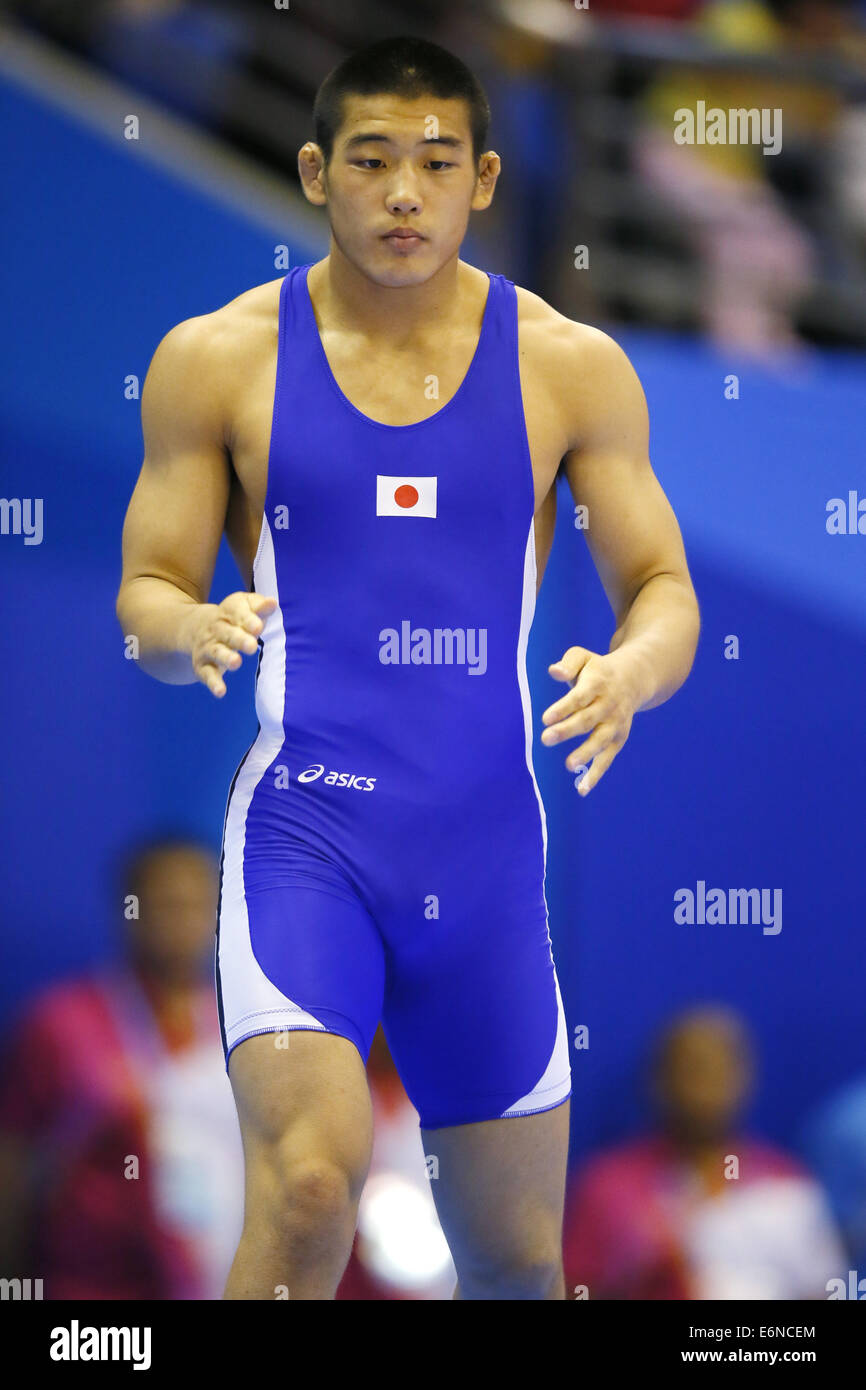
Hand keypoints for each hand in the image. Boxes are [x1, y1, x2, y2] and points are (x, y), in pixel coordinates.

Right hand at [183, 591, 277, 697]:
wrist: (194, 627)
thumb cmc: (231, 618)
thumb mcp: (243, 606)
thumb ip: (258, 606)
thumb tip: (272, 603)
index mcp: (229, 612)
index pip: (237, 612)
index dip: (248, 619)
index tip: (258, 626)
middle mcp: (217, 629)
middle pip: (227, 633)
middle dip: (239, 639)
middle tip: (251, 645)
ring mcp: (208, 648)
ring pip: (217, 652)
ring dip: (226, 658)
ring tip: (236, 663)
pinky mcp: (202, 666)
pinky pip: (207, 675)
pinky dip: (213, 683)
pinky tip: (220, 692)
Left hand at [540, 646, 638, 794]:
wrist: (635, 678)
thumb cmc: (597, 669)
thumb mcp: (583, 658)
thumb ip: (568, 664)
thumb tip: (553, 671)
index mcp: (598, 683)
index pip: (580, 697)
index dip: (563, 708)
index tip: (546, 718)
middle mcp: (609, 705)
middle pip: (588, 719)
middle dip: (567, 730)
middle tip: (546, 739)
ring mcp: (615, 723)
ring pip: (600, 741)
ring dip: (585, 754)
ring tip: (568, 765)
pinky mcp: (618, 738)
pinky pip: (607, 758)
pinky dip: (596, 774)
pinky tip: (581, 789)